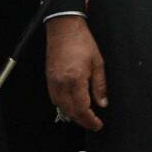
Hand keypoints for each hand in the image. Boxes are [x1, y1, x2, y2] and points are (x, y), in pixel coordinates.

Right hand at [46, 16, 106, 130]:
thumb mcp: (98, 62)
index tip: (98, 124)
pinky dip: (63, 105)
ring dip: (72, 114)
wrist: (64, 27)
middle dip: (82, 121)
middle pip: (71, 112)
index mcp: (76, 80)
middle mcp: (62, 84)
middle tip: (93, 123)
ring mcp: (53, 81)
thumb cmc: (82, 41)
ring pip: (61, 107)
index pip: (82, 109)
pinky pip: (54, 98)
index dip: (90, 121)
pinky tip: (71, 104)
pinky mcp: (49, 78)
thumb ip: (99, 85)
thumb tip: (102, 103)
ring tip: (84, 115)